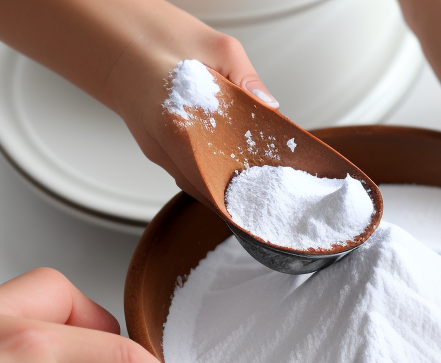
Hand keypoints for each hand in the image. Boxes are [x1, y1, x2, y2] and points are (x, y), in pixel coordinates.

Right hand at [0, 0, 278, 206]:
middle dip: (241, 191)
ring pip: (197, 187)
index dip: (248, 181)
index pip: (220, 171)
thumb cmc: (154, 38)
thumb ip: (245, 78)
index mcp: (178, 121)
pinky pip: (188, 176)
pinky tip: (232, 171)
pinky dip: (210, 177)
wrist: (113, 40)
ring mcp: (157, 152)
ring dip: (225, 188)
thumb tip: (269, 106)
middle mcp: (163, 145)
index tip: (272, 181)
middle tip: (270, 186)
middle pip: (209, 189)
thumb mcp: (216, 47)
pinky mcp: (156, 151)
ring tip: (257, 182)